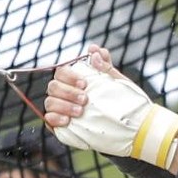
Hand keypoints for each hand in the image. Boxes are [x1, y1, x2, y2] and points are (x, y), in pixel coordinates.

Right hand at [43, 45, 177, 168]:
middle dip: (68, 92)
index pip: (61, 72)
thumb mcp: (116, 82)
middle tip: (85, 100)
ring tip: (80, 112)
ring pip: (50, 102)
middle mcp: (65, 93)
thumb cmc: (121, 100)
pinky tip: (67, 121)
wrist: (128, 126)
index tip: (85, 84)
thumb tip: (94, 51)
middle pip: (53, 87)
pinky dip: (55, 118)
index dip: (70, 76)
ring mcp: (61, 109)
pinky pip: (49, 119)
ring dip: (62, 106)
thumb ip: (106, 66)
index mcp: (74, 80)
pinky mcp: (61, 125)